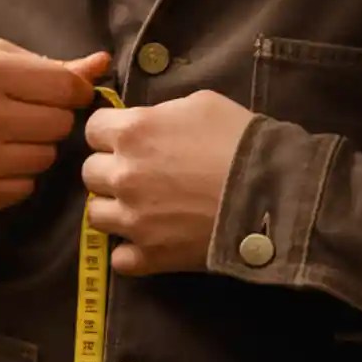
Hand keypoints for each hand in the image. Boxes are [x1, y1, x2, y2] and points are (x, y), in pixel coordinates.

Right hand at [0, 39, 110, 211]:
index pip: (66, 87)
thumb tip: (102, 63)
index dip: (72, 90)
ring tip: (6, 136)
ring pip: (46, 157)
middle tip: (24, 114)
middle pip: (60, 124)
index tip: (60, 92)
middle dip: (51, 118)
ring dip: (35, 147)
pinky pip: (25, 186)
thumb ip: (48, 64)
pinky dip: (17, 175)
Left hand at [82, 90, 254, 274]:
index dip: (110, 133)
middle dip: (110, 170)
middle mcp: (123, 175)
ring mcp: (133, 219)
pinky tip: (148, 241)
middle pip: (89, 172)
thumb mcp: (200, 104)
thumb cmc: (240, 140)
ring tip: (140, 208)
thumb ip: (160, 113)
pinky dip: (130, 252)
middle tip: (139, 173)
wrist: (272, 193)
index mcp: (132, 133)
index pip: (92, 129)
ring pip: (94, 214)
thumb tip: (146, 123)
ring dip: (113, 209)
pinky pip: (119, 258)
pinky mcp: (149, 255)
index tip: (127, 139)